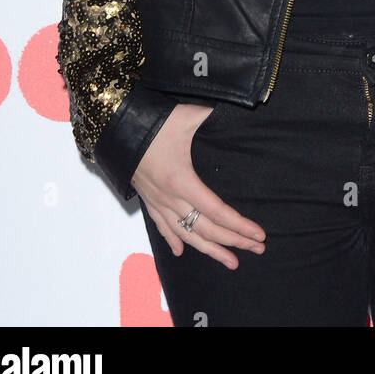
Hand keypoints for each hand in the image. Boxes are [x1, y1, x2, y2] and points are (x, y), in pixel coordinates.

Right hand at [131, 102, 265, 269]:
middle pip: (207, 229)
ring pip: (187, 235)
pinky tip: (180, 251)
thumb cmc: (152, 122)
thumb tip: (235, 111)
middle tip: (258, 249)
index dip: (239, 225)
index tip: (258, 234)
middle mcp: (170, 198)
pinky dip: (174, 240)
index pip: (217, 211)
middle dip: (234, 241)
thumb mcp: (187, 116)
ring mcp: (157, 202)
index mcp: (182, 181)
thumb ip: (213, 117)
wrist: (116, 127)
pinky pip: (162, 226)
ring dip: (211, 250)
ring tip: (231, 262)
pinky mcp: (147, 199)